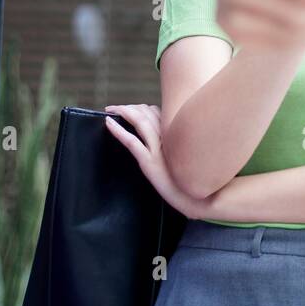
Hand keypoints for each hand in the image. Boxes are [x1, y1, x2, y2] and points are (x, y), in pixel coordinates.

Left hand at [104, 104, 212, 220]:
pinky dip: (118, 130)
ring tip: (110, 109)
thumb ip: (173, 146)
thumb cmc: (189, 182)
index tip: (132, 108)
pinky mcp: (150, 162)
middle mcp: (168, 138)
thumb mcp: (182, 158)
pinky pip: (131, 141)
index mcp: (176, 135)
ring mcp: (159, 149)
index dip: (142, 107)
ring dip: (122, 111)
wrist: (196, 198)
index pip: (157, 112)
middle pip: (146, 112)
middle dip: (129, 107)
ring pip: (139, 121)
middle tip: (115, 108)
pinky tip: (108, 123)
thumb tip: (164, 142)